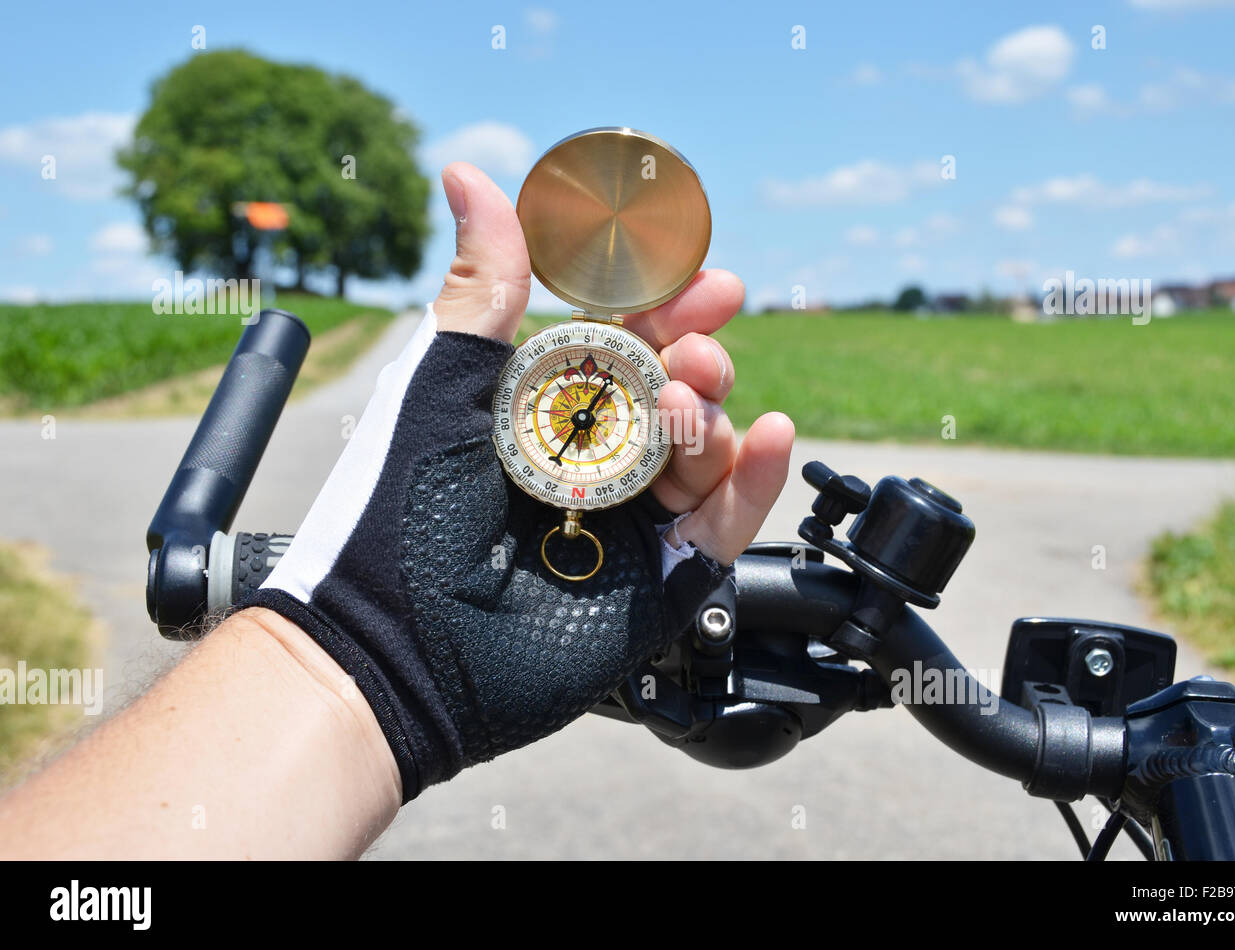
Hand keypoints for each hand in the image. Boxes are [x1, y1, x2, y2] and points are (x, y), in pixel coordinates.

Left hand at [435, 162, 795, 564]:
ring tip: (694, 410)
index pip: (626, 346)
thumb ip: (484, 289)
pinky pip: (724, 528)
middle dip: (700, 361)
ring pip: (706, 455)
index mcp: (541, 409)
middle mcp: (590, 460)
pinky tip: (775, 438)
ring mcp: (628, 521)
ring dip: (717, 418)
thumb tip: (469, 175)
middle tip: (701, 348)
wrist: (395, 646)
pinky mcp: (658, 580)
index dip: (669, 311)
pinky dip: (756, 482)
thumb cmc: (400, 510)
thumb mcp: (442, 385)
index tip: (708, 282)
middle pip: (676, 395)